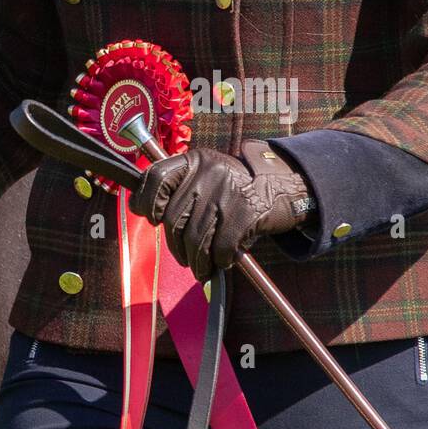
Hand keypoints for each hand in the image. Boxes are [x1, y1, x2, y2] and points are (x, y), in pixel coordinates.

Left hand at [129, 141, 312, 280]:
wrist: (283, 186)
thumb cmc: (236, 187)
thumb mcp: (207, 173)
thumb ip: (180, 186)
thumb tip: (144, 210)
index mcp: (194, 160)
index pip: (156, 177)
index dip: (147, 201)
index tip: (152, 218)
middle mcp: (208, 172)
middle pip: (173, 218)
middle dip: (176, 246)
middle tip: (183, 257)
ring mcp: (227, 192)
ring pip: (195, 239)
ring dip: (196, 261)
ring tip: (201, 268)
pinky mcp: (246, 212)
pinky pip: (221, 248)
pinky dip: (219, 261)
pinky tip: (223, 261)